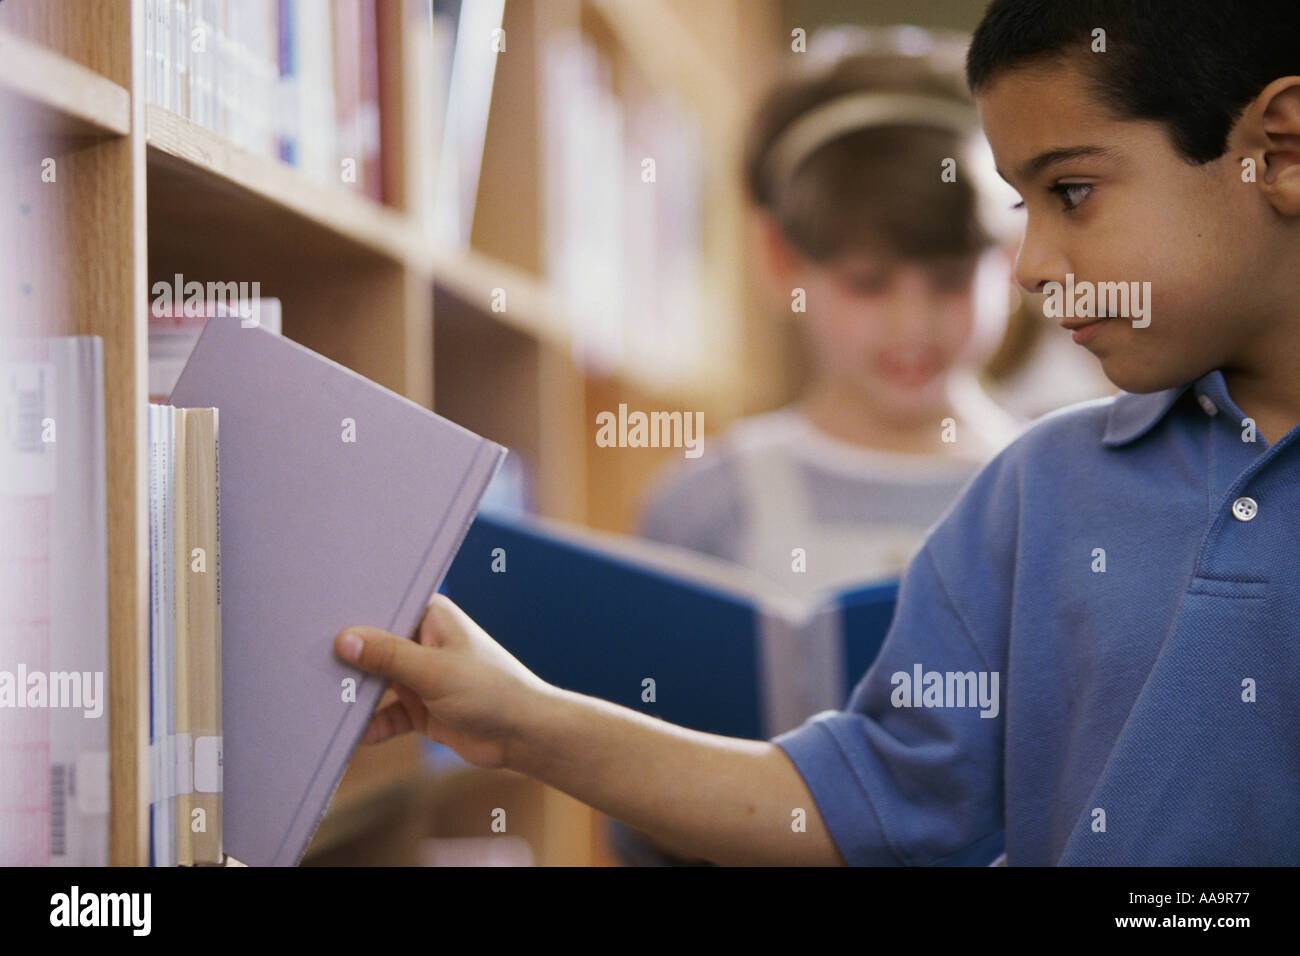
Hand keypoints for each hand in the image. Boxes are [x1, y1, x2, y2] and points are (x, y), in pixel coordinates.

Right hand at [334, 594, 552, 769]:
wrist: (523, 734)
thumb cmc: (490, 689)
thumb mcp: (433, 671)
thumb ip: (388, 656)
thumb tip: (343, 640)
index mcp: (431, 616)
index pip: (384, 606)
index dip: (352, 612)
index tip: (314, 617)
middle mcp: (423, 641)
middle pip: (373, 646)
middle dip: (346, 658)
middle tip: (304, 662)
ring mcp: (421, 676)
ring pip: (376, 682)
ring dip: (354, 694)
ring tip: (318, 699)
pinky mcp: (421, 708)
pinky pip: (386, 715)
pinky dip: (370, 725)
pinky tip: (352, 735)